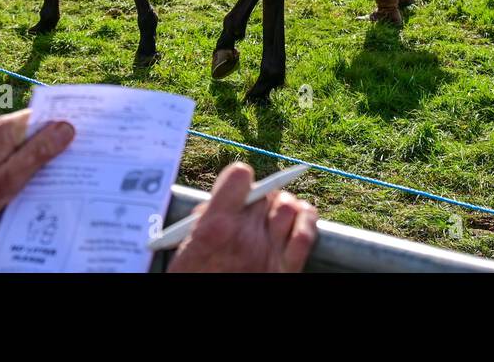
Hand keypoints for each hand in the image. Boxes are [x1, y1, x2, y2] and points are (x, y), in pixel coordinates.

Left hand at [0, 110, 73, 252]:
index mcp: (2, 130)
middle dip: (45, 142)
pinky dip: (9, 157)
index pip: (41, 117)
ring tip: (37, 175)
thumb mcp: (12, 180)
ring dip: (27, 152)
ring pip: (13, 138)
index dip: (60, 127)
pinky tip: (12, 176)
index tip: (77, 138)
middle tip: (62, 162)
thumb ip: (39, 152)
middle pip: (28, 127)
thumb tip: (66, 127)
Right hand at [167, 163, 317, 272]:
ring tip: (274, 213)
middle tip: (252, 209)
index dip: (239, 179)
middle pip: (264, 193)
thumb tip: (219, 203)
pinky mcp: (286, 270)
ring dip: (283, 205)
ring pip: (288, 207)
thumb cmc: (196, 278)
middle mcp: (245, 236)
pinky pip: (306, 234)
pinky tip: (300, 217)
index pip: (240, 177)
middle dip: (259, 197)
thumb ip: (203, 221)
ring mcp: (268, 252)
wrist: (213, 317)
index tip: (236, 189)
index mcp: (217, 227)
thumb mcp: (186, 250)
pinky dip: (307, 220)